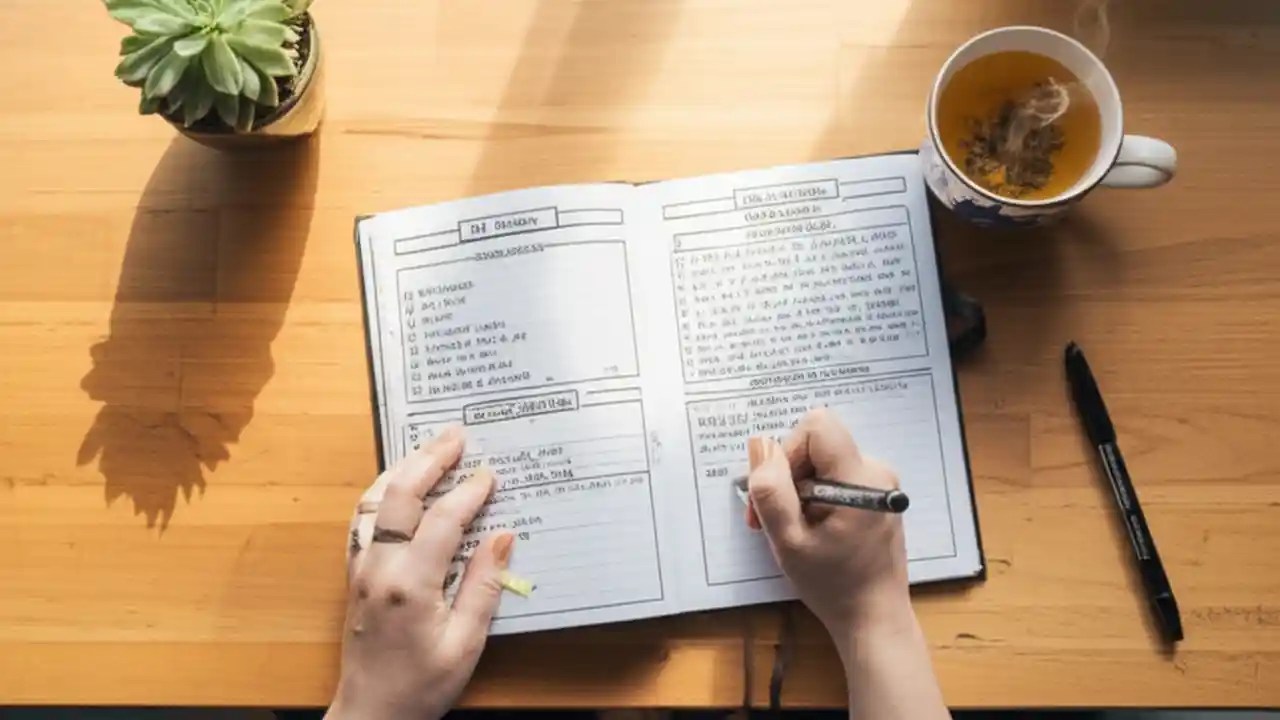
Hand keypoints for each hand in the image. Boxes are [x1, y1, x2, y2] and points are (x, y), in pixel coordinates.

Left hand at [328, 427, 512, 719]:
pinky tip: (395, 484)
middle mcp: (378, 567)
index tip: (490, 474)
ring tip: (428, 448)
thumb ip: (483, 587)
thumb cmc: (422, 686)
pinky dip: (380, 493)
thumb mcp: (466, 645)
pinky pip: (361, 520)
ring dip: (402, 469)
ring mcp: (360, 569)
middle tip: (456, 435)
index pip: (443, 520)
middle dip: (430, 460)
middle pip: (400, 495)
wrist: (371, 715)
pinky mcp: (354, 576)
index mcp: (410, 584)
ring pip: (373, 501)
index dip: (469, 493)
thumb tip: (501, 538)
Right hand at [745, 408, 909, 638]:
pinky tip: (808, 531)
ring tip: (789, 532)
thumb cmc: (833, 586)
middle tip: (769, 521)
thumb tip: (761, 445)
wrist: (874, 619)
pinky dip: (812, 498)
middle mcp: (875, 470)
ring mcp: (878, 482)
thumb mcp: (789, 542)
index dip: (788, 450)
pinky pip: (833, 477)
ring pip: (820, 462)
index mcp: (860, 478)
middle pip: (816, 445)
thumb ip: (771, 491)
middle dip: (785, 477)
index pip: (818, 425)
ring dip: (795, 492)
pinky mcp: (874, 494)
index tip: (779, 492)